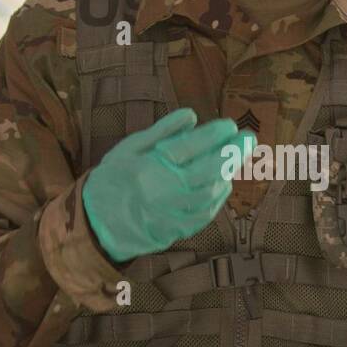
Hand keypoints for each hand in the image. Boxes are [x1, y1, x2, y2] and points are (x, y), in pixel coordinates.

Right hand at [82, 107, 255, 262]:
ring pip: (210, 193)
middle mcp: (162, 193)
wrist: (97, 222)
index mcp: (148, 169)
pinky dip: (218, 197)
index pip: (189, 148)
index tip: (230, 124)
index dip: (213, 135)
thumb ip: (161, 132)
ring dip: (227, 174)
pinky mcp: (176, 230)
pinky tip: (223, 183)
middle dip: (232, 153)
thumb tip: (192, 116)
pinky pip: (205, 213)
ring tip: (236, 158)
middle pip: (207, 171)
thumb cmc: (112, 179)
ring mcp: (170, 215)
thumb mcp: (130, 148)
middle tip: (249, 138)